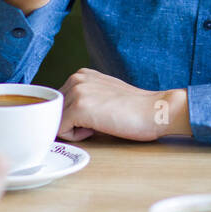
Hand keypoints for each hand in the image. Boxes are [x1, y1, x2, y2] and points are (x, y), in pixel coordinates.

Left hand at [58, 68, 190, 141]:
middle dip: (72, 123)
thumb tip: (60, 118)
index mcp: (81, 75)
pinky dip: (78, 136)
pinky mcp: (79, 107)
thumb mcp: (103, 95)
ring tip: (101, 123)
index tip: (94, 119)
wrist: (156, 111)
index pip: (58, 104)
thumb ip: (82, 100)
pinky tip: (99, 128)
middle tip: (99, 121)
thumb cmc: (134, 110)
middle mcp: (76, 79)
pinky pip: (61, 131)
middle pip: (55, 113)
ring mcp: (77, 91)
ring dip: (75, 129)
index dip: (72, 118)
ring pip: (56, 122)